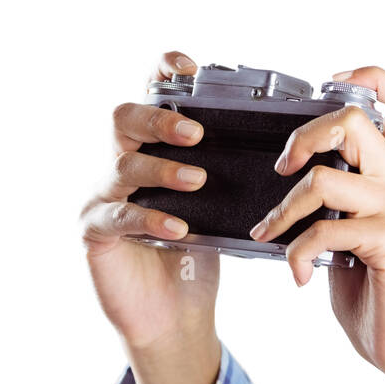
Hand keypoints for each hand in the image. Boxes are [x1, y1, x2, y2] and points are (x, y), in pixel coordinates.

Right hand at [80, 50, 218, 353]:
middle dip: (159, 120)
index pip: (151, 96)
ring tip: (197, 180)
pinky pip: (118, 217)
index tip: (187, 66)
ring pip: (122, 166)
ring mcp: (104, 196)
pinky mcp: (95, 232)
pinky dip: (150, 218)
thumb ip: (235, 171)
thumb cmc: (199, 255)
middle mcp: (123, 163)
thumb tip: (289, 143)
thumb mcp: (221, 206)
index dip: (162, 73)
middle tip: (195, 133)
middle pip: (125, 118)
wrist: (175, 316)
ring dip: (162, 170)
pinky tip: (177, 228)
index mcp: (153, 148)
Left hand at [247, 66, 384, 383]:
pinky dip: (298, 252)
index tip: (327, 88)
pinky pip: (326, 230)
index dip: (368, 78)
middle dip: (302, 137)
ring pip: (325, 178)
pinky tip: (298, 276)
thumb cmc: (375, 293)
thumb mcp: (351, 234)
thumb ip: (336, 201)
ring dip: (284, 211)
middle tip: (280, 170)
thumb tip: (290, 178)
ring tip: (272, 237)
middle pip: (354, 120)